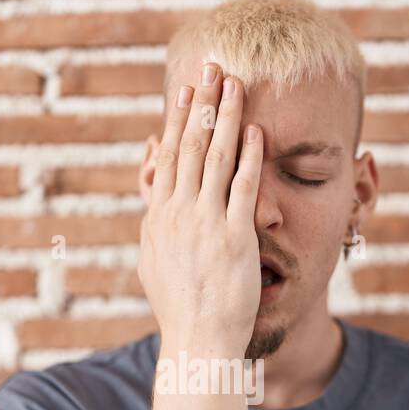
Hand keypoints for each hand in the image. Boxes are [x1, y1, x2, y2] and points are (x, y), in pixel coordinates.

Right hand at [139, 61, 264, 356]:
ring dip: (226, 116)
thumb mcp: (154, 262)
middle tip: (211, 68)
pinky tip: (256, 131)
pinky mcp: (234, 238)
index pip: (169, 156)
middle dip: (202, 103)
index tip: (185, 89)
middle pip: (190, 145)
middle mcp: (178, 214)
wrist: (198, 341)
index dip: (178, 118)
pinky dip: (249, 156)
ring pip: (216, 157)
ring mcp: (206, 224)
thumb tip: (152, 200)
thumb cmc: (180, 308)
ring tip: (235, 84)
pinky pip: (242, 187)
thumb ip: (155, 226)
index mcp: (159, 217)